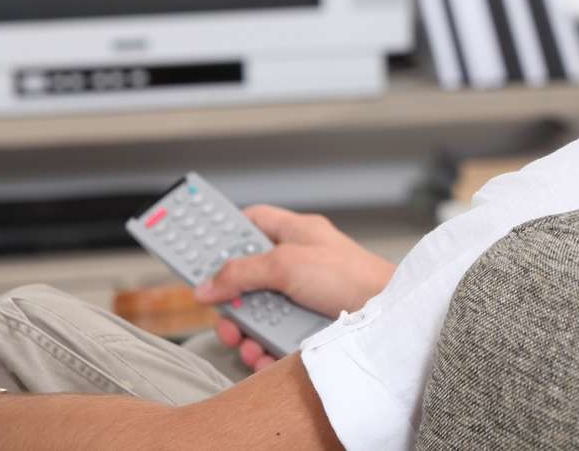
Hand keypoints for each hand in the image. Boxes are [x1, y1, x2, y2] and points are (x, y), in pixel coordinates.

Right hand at [191, 205, 395, 370]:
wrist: (385, 316)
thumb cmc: (351, 277)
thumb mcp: (287, 265)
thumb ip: (242, 272)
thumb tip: (206, 285)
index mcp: (295, 233)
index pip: (250, 221)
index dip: (221, 233)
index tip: (193, 248)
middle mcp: (297, 261)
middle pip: (245, 276)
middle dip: (231, 300)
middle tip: (224, 314)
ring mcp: (301, 294)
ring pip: (256, 312)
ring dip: (246, 331)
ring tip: (246, 342)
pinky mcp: (306, 323)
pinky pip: (273, 335)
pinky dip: (264, 348)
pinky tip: (263, 355)